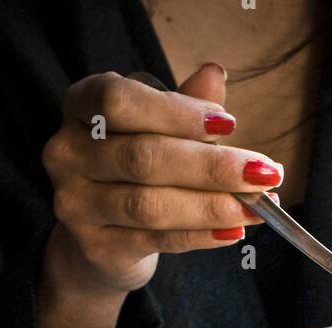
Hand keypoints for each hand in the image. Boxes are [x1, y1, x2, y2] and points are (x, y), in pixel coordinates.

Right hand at [41, 64, 282, 296]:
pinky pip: (157, 240)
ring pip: (151, 205)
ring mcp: (76, 204)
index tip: (229, 123)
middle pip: (144, 157)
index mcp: (80, 107)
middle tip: (264, 173)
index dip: (176, 113)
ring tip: (256, 206)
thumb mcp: (154, 128)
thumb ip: (181, 106)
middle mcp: (68, 153)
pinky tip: (233, 230)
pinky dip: (200, 235)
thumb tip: (215, 76)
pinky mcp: (97, 247)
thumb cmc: (132, 170)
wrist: (99, 239)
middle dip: (211, 166)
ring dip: (212, 205)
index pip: (120, 102)